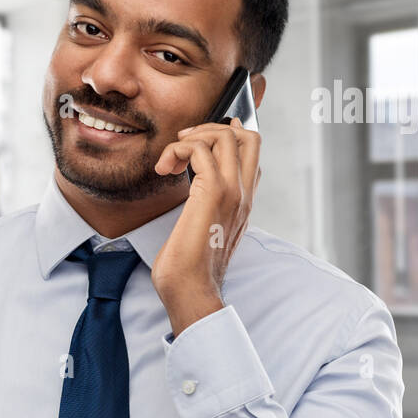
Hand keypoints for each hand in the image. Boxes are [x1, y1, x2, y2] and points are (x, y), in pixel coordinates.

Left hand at [150, 118, 260, 335]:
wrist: (191, 290)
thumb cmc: (190, 268)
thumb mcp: (203, 232)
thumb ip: (206, 209)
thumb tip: (192, 193)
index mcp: (244, 202)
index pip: (252, 153)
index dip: (228, 136)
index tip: (197, 140)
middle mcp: (244, 194)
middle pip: (247, 136)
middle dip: (212, 128)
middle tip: (183, 144)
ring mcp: (232, 192)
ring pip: (225, 135)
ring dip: (192, 137)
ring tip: (171, 160)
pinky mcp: (212, 193)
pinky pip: (199, 149)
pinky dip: (177, 150)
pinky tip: (164, 170)